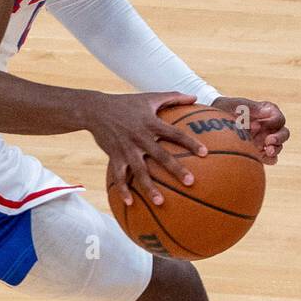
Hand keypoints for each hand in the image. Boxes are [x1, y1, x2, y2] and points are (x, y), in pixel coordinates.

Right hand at [88, 91, 208, 206]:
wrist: (95, 110)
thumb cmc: (126, 103)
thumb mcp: (150, 97)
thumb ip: (173, 97)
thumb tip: (195, 97)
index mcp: (151, 123)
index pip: (175, 134)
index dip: (190, 143)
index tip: (204, 153)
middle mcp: (140, 137)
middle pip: (161, 155)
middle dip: (175, 169)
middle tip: (190, 182)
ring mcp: (126, 148)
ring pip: (140, 171)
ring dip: (149, 187)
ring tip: (160, 202)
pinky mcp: (114, 156)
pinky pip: (119, 176)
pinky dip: (123, 190)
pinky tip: (130, 203)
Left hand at [211, 96, 289, 164]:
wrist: (217, 120)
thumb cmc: (229, 108)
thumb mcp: (238, 105)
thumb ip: (251, 108)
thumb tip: (265, 114)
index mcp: (269, 113)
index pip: (279, 119)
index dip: (274, 122)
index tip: (261, 125)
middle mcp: (271, 127)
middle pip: (284, 134)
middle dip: (279, 138)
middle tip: (269, 141)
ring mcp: (266, 139)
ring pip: (278, 146)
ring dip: (275, 149)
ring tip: (267, 151)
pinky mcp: (261, 151)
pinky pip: (270, 158)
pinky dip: (268, 159)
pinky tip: (261, 158)